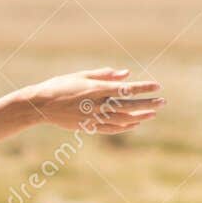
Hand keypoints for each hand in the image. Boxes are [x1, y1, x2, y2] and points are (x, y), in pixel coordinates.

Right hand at [18, 67, 162, 134]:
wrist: (39, 106)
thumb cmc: (59, 86)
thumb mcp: (81, 75)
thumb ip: (104, 75)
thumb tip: (126, 74)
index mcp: (95, 89)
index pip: (125, 89)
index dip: (142, 88)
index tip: (157, 86)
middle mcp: (95, 104)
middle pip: (127, 106)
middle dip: (147, 103)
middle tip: (162, 102)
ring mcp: (92, 117)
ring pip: (121, 119)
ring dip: (139, 116)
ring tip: (152, 113)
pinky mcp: (87, 126)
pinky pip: (110, 128)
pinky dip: (124, 127)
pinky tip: (135, 124)